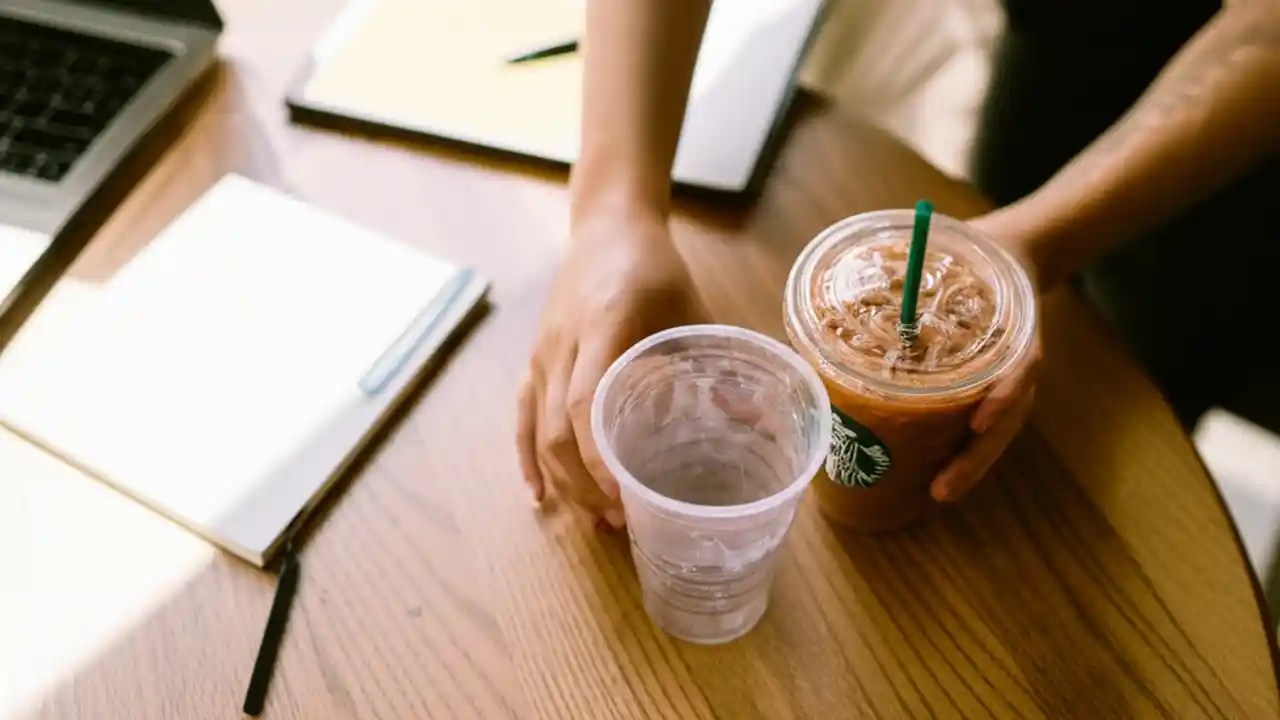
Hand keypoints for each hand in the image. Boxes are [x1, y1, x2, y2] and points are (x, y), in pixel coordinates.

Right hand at [518, 214, 709, 526]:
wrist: (606, 225)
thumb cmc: (654, 267)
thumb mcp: (691, 309)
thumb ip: (716, 364)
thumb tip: (757, 421)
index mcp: (604, 326)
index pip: (585, 403)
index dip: (598, 455)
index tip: (623, 495)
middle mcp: (564, 345)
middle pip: (557, 430)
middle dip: (585, 483)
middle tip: (623, 521)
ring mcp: (543, 355)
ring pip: (538, 431)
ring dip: (565, 480)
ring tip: (598, 519)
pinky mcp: (534, 361)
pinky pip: (522, 418)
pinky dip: (527, 459)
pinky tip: (539, 497)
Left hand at [930, 213, 1042, 501]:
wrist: (1012, 252)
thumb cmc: (966, 258)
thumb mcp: (943, 255)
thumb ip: (904, 268)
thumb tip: (826, 296)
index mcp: (1011, 327)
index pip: (1019, 368)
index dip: (1001, 397)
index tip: (979, 423)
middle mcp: (1014, 360)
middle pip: (1007, 416)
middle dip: (975, 455)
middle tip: (941, 488)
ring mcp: (1009, 377)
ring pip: (999, 431)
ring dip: (971, 465)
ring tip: (938, 493)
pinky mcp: (995, 386)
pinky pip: (987, 427)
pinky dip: (966, 452)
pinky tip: (937, 477)